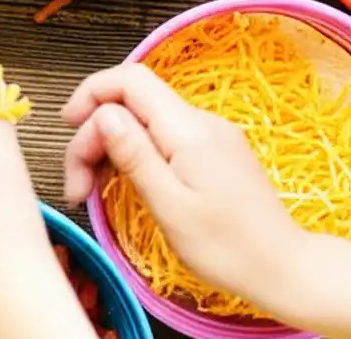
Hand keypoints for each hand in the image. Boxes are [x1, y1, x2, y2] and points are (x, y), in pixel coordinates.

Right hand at [61, 63, 302, 304]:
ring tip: (92, 193)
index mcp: (189, 131)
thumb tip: (104, 114)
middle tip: (77, 188)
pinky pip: (160, 138)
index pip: (130, 81)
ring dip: (109, 149)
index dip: (91, 94)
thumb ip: (135, 155)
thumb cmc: (227, 248)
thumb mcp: (170, 206)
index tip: (67, 128)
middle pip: (130, 104)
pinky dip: (132, 156)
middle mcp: (201, 122)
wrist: (283, 269)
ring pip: (142, 122)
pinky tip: (122, 185)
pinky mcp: (211, 153)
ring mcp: (209, 136)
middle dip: (93, 137)